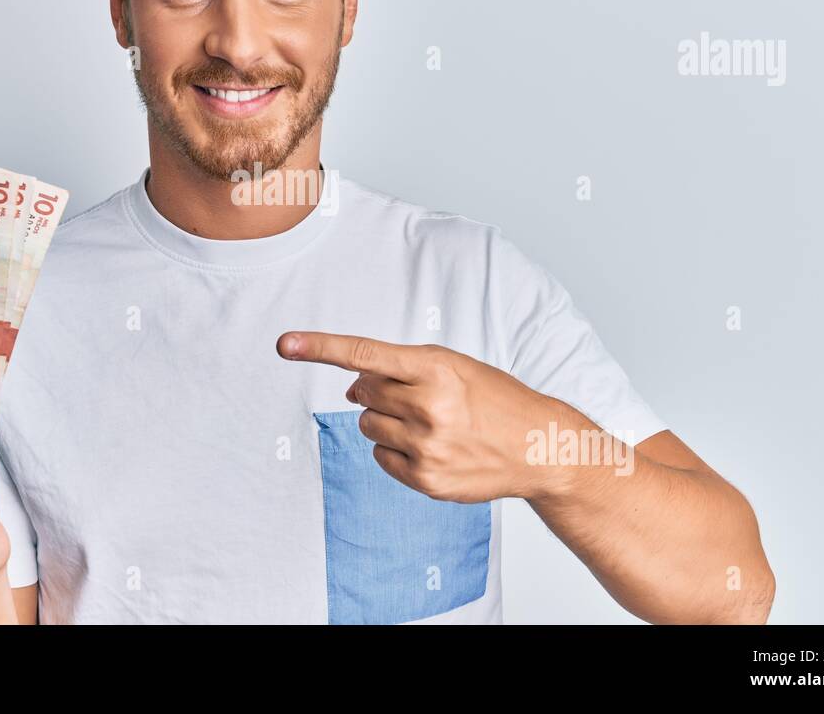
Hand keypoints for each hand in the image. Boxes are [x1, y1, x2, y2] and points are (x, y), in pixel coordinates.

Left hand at [278, 331, 567, 503]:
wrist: (539, 447)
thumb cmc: (493, 400)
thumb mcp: (455, 367)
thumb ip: (402, 370)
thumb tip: (352, 388)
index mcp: (436, 367)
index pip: (365, 354)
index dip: (320, 347)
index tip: (284, 344)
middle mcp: (429, 405)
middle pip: (363, 392)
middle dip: (376, 392)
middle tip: (412, 395)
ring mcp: (426, 445)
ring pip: (367, 426)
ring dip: (386, 421)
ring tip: (429, 423)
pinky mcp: (424, 478)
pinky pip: (380, 457)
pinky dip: (394, 450)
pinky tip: (429, 447)